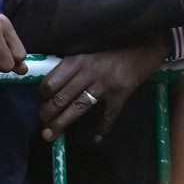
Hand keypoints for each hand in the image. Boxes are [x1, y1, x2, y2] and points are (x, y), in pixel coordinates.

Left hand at [37, 37, 166, 142]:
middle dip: (47, 114)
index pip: (51, 82)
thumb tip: (52, 85)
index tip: (39, 104)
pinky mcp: (121, 94)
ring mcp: (105, 84)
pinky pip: (108, 116)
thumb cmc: (113, 46)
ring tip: (51, 135)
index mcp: (76, 59)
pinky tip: (95, 139)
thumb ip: (72, 65)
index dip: (41, 97)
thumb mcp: (87, 50)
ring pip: (78, 108)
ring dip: (62, 123)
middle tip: (41, 126)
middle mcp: (88, 72)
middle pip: (61, 98)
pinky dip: (101, 129)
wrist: (145, 44)